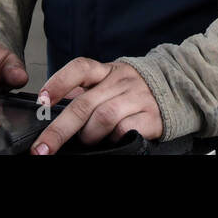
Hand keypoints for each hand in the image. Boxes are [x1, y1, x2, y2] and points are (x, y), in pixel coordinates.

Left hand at [30, 58, 161, 154]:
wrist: (175, 88)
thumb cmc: (131, 90)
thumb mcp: (108, 82)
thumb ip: (84, 92)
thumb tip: (50, 109)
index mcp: (106, 71)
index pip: (80, 68)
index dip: (59, 82)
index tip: (42, 101)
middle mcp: (120, 81)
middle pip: (84, 104)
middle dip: (59, 130)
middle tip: (42, 148)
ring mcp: (137, 97)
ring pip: (103, 118)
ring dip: (89, 135)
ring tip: (88, 140)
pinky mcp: (151, 116)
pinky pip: (125, 130)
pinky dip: (114, 138)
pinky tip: (113, 139)